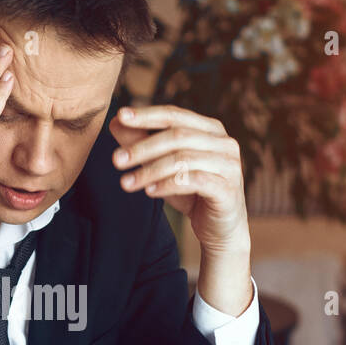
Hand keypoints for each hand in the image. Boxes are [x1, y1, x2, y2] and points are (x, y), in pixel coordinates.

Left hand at [110, 104, 253, 314]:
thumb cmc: (192, 194)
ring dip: (150, 171)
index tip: (120, 116)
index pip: (174, 115)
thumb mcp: (163, 167)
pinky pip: (194, 181)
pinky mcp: (228, 189)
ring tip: (126, 183)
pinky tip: (149, 192)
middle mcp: (224, 142)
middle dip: (143, 147)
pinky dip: (168, 185)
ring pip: (183, 159)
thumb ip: (143, 144)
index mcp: (210, 129)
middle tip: (116, 159)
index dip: (147, 115)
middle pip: (177, 136)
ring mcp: (229, 165)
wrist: (220, 229)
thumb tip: (116, 121)